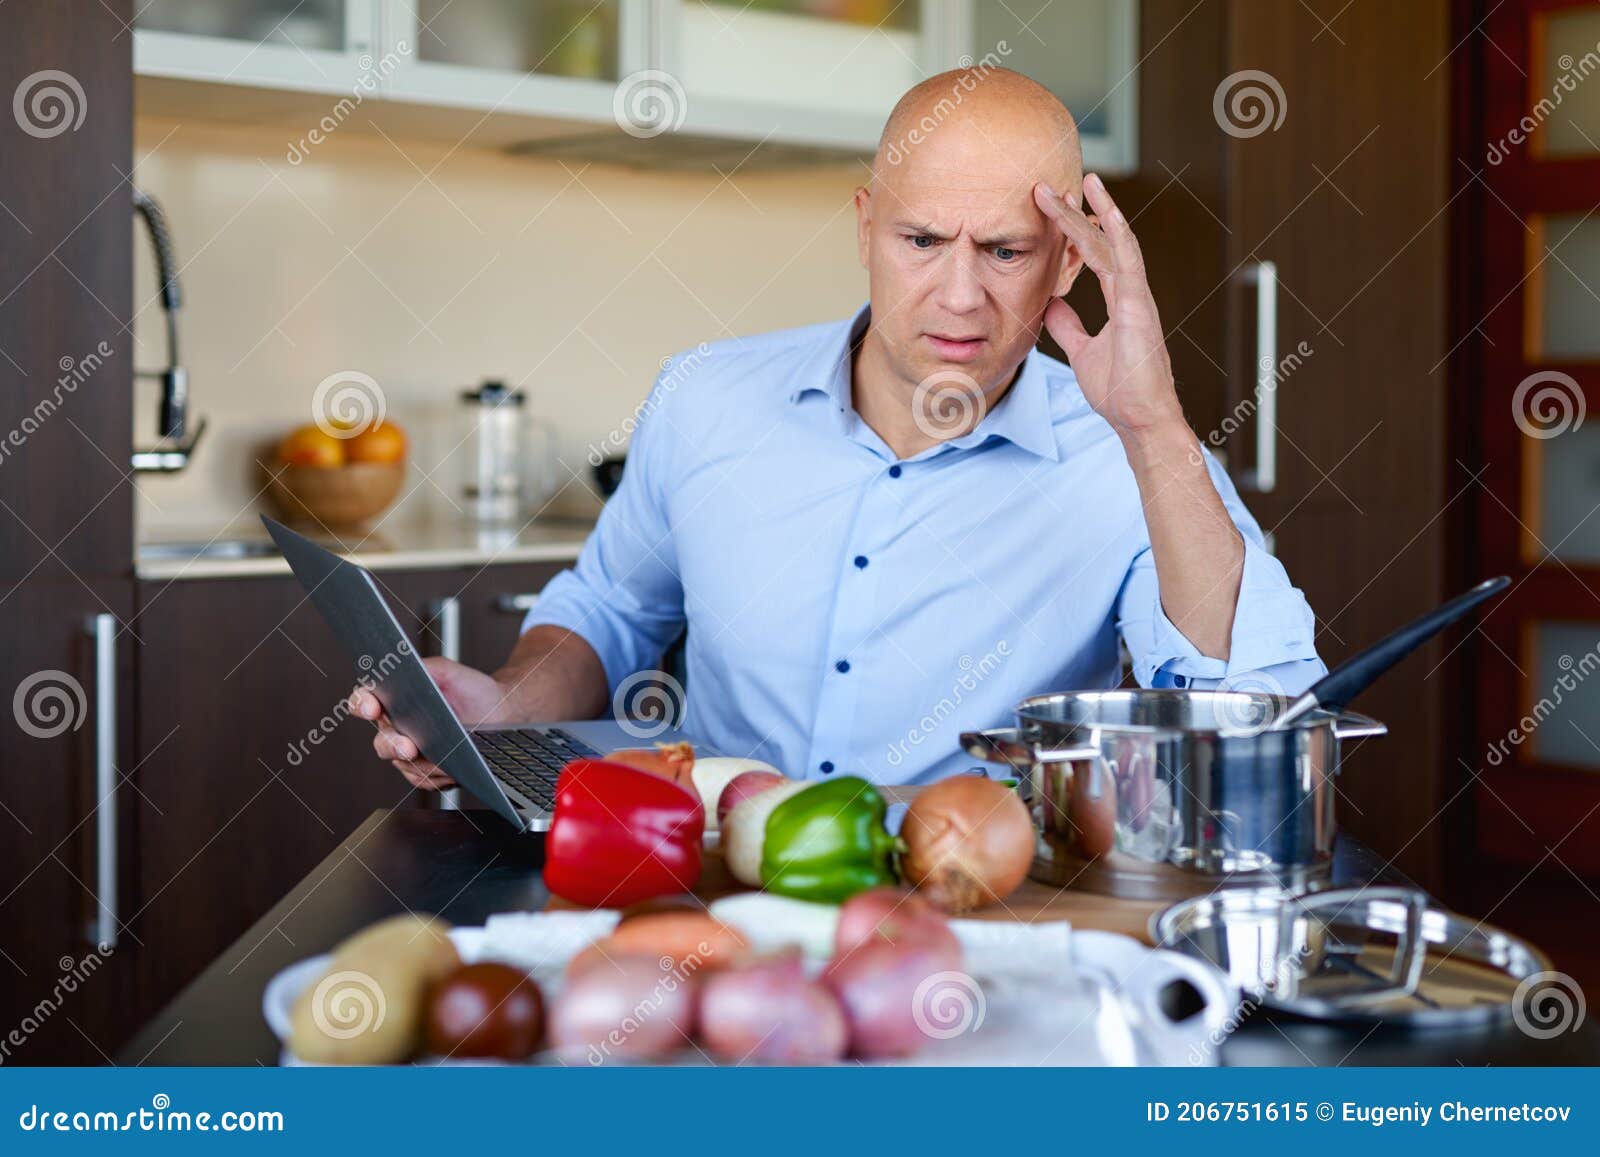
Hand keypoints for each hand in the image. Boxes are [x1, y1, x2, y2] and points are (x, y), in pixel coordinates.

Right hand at [349, 656, 508, 790]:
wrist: (500, 713)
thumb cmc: (471, 690)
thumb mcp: (447, 671)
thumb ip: (424, 668)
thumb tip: (407, 672)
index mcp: (394, 700)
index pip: (365, 701)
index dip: (362, 704)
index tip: (372, 707)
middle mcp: (395, 729)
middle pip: (382, 742)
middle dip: (393, 745)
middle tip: (408, 747)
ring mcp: (408, 754)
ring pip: (403, 765)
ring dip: (422, 763)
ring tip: (443, 757)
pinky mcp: (425, 773)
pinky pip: (423, 779)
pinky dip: (437, 775)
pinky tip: (451, 767)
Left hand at [1033, 173, 1183, 438]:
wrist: (1138, 417)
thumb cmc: (1119, 389)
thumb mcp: (1082, 351)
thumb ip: (1068, 326)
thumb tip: (1049, 304)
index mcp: (1120, 300)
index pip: (1094, 254)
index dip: (1074, 229)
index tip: (1053, 206)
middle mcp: (1130, 291)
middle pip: (1101, 241)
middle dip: (1076, 213)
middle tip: (1050, 186)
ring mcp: (1136, 296)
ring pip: (1114, 243)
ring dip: (1095, 212)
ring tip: (1081, 182)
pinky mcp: (1138, 305)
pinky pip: (1127, 261)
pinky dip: (1115, 235)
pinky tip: (1104, 212)